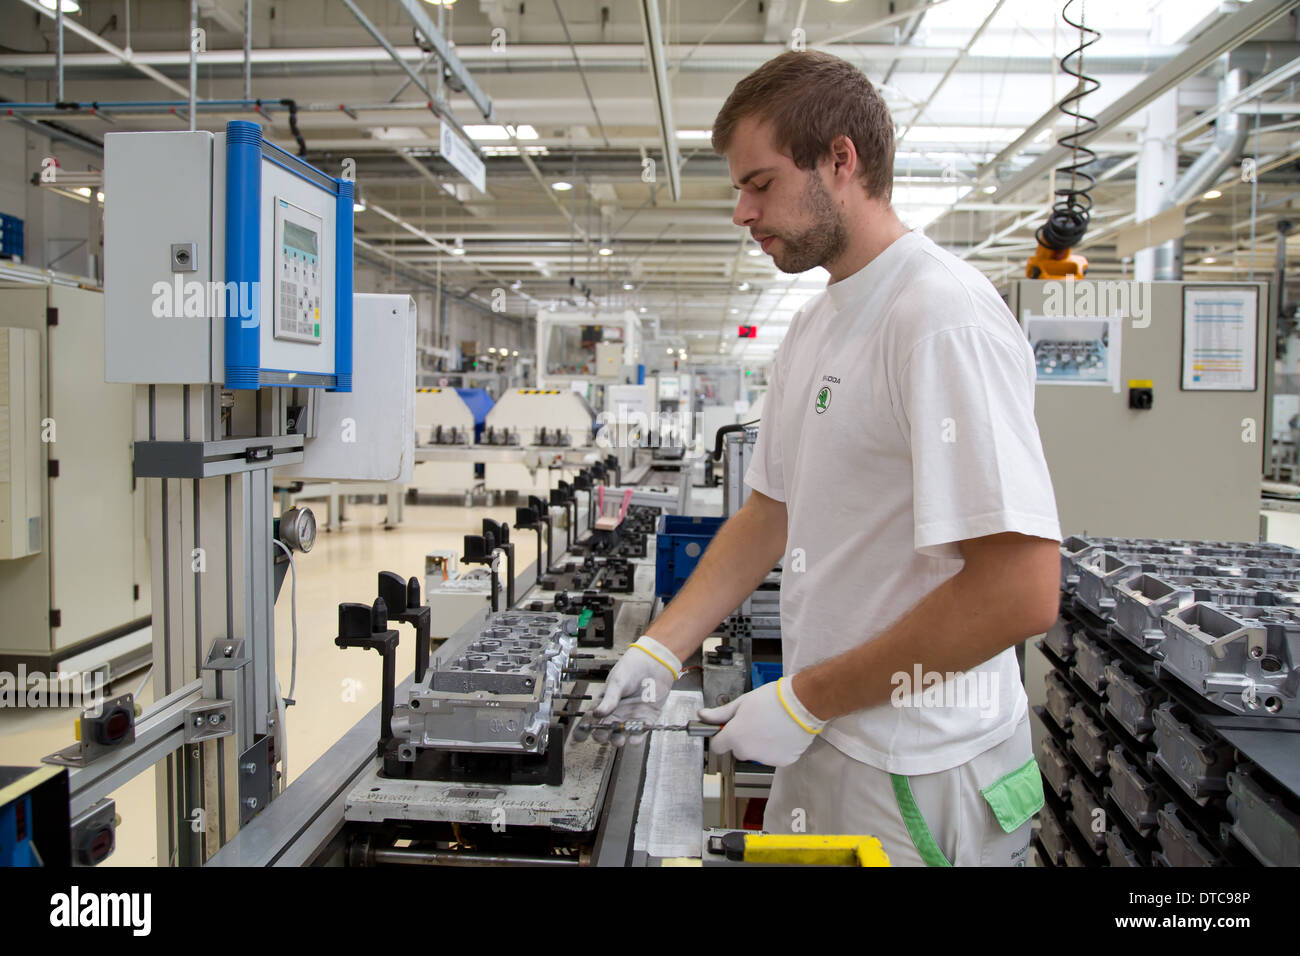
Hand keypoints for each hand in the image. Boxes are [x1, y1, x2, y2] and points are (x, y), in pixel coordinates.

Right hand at [574, 636, 681, 745]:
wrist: (655, 662)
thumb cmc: (632, 668)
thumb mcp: (618, 682)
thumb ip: (609, 699)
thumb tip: (597, 714)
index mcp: (605, 703)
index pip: (590, 719)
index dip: (583, 729)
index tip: (579, 737)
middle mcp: (616, 713)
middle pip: (604, 731)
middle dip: (601, 736)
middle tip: (603, 735)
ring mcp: (630, 717)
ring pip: (620, 735)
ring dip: (618, 740)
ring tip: (618, 740)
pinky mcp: (646, 719)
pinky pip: (639, 734)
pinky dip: (636, 740)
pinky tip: (634, 740)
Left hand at [698, 677, 824, 766]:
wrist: (801, 704)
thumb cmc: (773, 700)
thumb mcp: (742, 702)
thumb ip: (720, 714)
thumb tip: (703, 716)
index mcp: (734, 737)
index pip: (717, 746)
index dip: (721, 736)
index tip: (727, 730)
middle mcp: (748, 752)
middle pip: (738, 750)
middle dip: (742, 739)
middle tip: (754, 722)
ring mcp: (765, 759)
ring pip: (756, 754)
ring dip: (759, 744)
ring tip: (771, 725)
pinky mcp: (782, 762)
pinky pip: (773, 757)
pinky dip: (776, 748)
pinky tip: (781, 733)